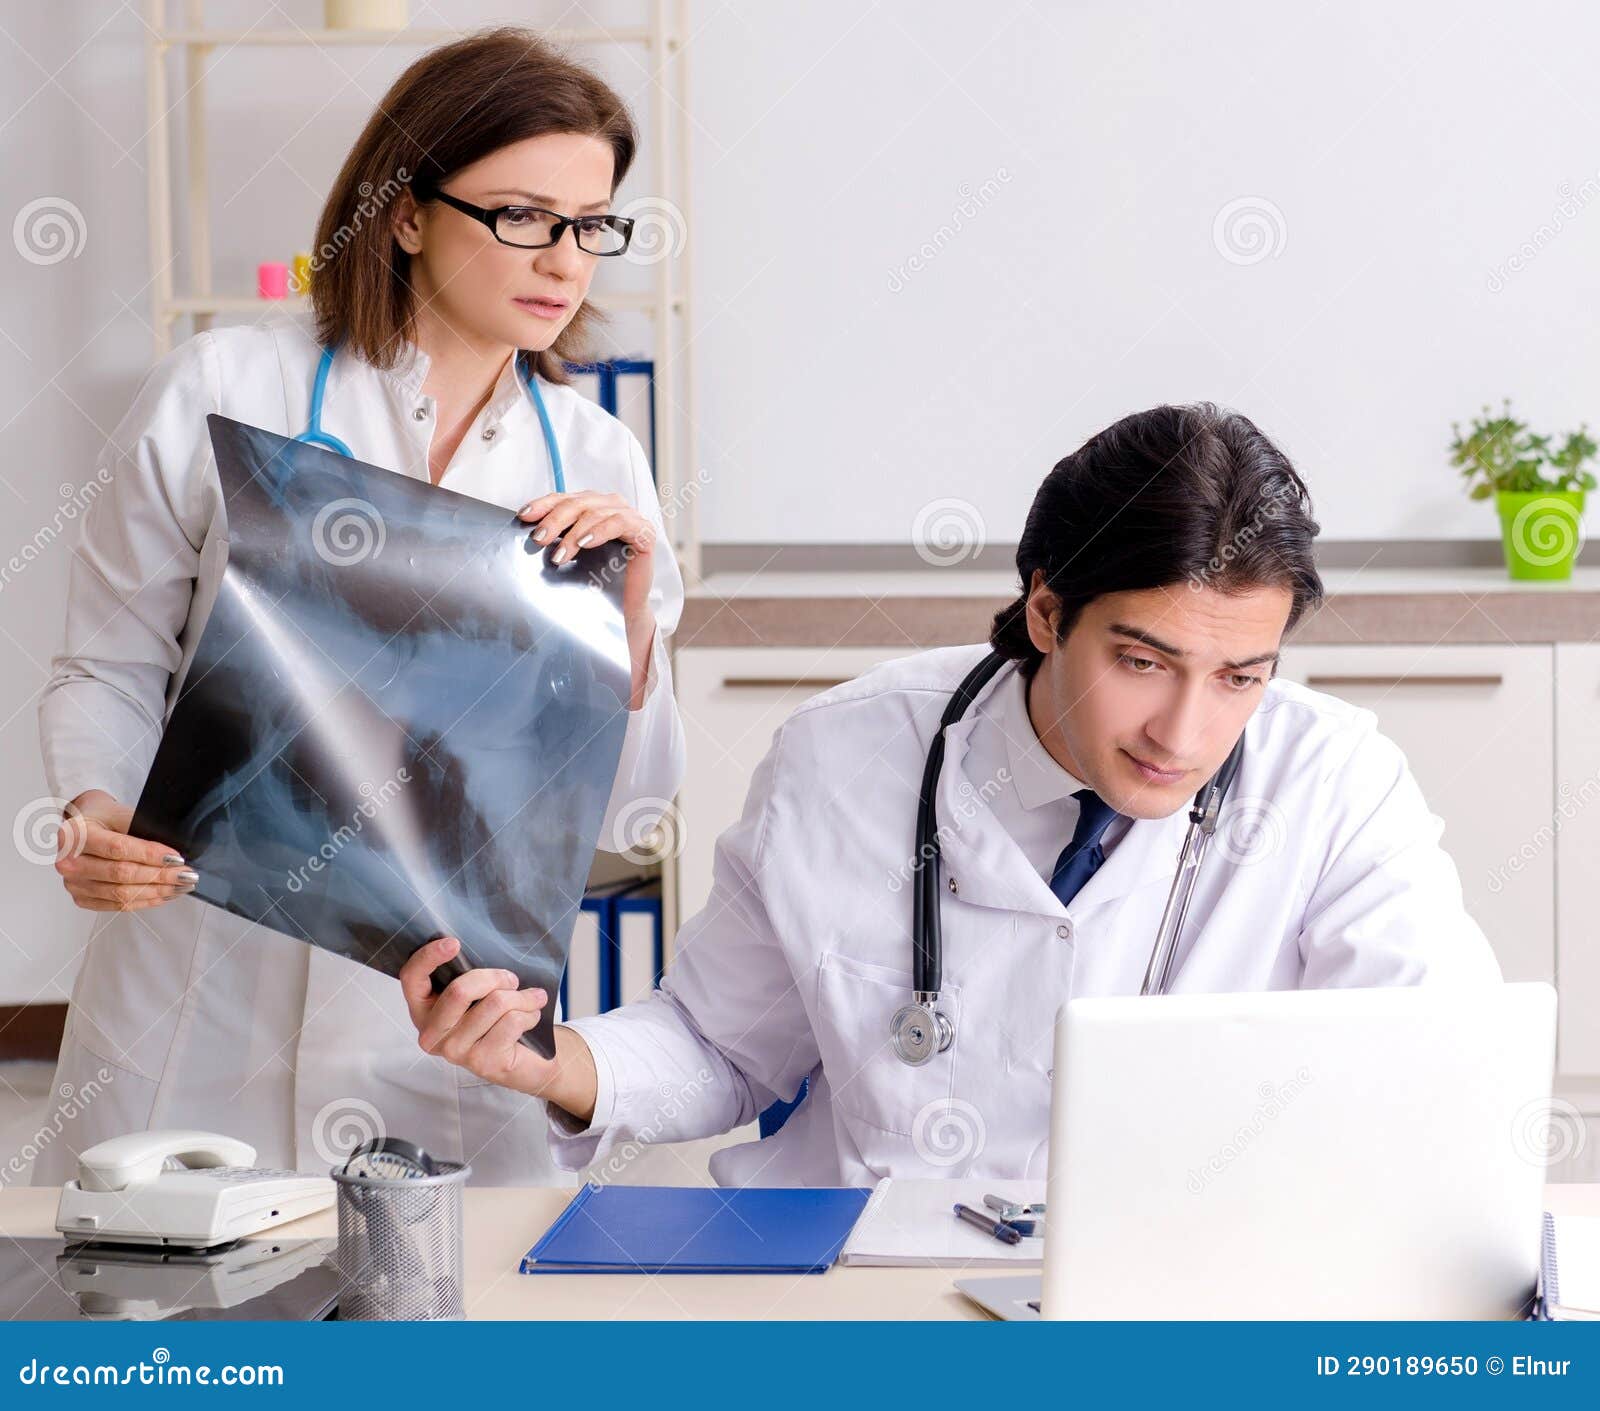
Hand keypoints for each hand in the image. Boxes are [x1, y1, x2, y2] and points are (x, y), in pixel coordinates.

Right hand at [54, 790, 197, 911]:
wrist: (83, 828)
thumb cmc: (104, 819)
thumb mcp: (121, 813)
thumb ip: (142, 828)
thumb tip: (173, 849)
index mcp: (75, 835)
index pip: (118, 848)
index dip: (150, 855)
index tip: (177, 858)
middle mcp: (68, 862)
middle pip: (121, 874)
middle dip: (160, 875)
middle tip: (187, 874)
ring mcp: (74, 884)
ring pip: (122, 894)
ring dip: (157, 891)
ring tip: (181, 886)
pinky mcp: (82, 898)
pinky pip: (117, 905)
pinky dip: (145, 901)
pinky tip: (164, 895)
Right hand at [399, 936, 552, 1092]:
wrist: (523, 1061)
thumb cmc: (496, 1019)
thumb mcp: (477, 993)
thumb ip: (469, 975)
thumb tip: (479, 949)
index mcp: (423, 1009)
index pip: (412, 978)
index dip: (428, 957)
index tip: (454, 943)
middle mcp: (431, 1034)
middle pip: (460, 990)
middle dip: (496, 977)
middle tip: (512, 980)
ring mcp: (454, 1051)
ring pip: (495, 1003)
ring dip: (522, 997)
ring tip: (531, 999)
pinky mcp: (482, 1062)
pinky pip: (512, 1021)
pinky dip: (530, 1013)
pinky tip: (531, 1017)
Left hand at [518, 491, 657, 707]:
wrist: (620, 609)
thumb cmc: (594, 579)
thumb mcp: (569, 553)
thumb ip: (555, 536)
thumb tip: (524, 527)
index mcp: (593, 505)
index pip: (564, 498)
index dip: (543, 504)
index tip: (523, 516)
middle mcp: (612, 505)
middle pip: (579, 503)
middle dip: (555, 520)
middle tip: (538, 540)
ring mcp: (631, 517)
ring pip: (597, 512)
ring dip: (575, 532)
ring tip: (560, 555)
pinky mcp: (645, 532)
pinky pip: (621, 523)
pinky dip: (601, 531)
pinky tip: (586, 543)